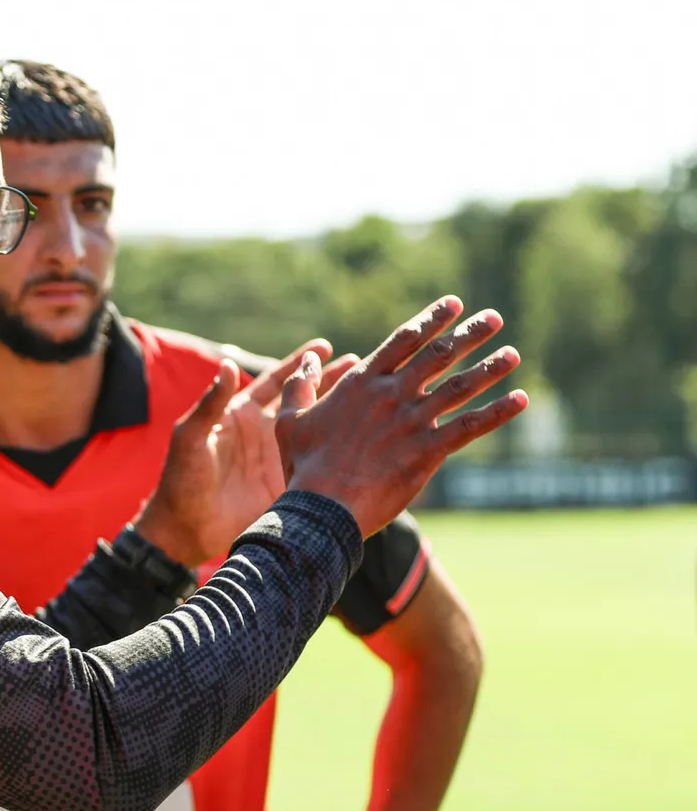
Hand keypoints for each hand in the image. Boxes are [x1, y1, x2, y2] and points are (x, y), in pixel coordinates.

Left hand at [135, 339, 354, 565]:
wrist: (186, 527)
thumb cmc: (182, 478)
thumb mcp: (191, 437)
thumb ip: (210, 403)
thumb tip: (227, 363)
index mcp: (240, 412)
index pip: (276, 381)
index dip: (298, 363)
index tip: (324, 346)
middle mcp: (263, 429)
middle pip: (302, 398)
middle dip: (328, 380)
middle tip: (358, 363)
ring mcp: (277, 454)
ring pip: (313, 425)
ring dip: (337, 409)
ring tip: (366, 393)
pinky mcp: (285, 479)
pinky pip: (314, 458)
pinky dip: (336, 447)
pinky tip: (363, 438)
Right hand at [277, 296, 527, 535]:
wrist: (323, 506)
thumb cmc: (304, 465)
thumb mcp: (290, 421)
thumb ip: (300, 386)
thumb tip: (310, 360)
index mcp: (362, 383)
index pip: (404, 340)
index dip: (431, 320)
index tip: (454, 305)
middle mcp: (392, 395)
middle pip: (439, 355)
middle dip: (470, 334)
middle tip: (494, 319)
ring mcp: (413, 422)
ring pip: (460, 387)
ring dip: (490, 368)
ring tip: (513, 355)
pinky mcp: (428, 451)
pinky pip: (470, 427)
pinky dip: (498, 412)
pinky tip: (521, 399)